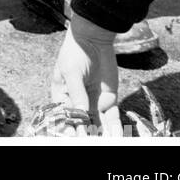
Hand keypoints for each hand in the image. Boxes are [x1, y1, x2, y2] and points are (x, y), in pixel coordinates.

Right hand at [50, 15, 121, 134]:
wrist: (95, 38)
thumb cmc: (76, 52)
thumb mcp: (72, 71)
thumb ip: (77, 93)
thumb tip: (80, 114)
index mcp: (63, 96)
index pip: (65, 116)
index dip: (69, 128)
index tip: (75, 136)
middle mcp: (78, 103)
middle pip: (82, 124)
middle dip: (86, 135)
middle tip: (91, 141)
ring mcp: (94, 102)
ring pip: (98, 125)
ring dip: (101, 135)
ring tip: (105, 142)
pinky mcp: (109, 101)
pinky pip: (112, 119)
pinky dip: (115, 129)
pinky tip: (116, 136)